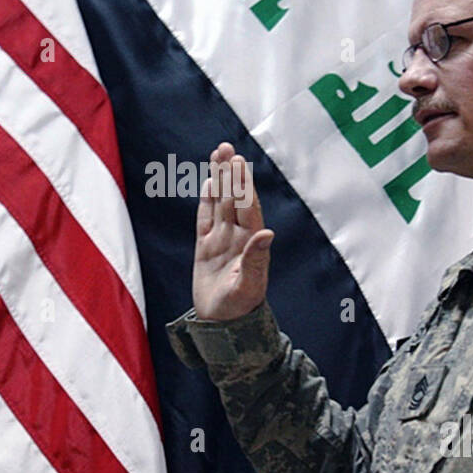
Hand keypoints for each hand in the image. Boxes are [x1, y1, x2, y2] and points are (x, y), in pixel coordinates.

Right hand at [192, 143, 273, 320]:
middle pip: (234, 198)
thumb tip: (267, 232)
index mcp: (251, 243)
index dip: (243, 185)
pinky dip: (207, 200)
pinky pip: (205, 218)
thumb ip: (256, 259)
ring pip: (220, 203)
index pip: (248, 207)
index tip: (239, 164)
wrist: (221, 324)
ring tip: (218, 155)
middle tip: (226, 148)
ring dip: (220, 180)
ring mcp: (221, 240)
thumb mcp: (248, 286)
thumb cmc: (238, 308)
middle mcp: (238, 236)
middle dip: (231, 174)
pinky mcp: (206, 246)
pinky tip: (210, 182)